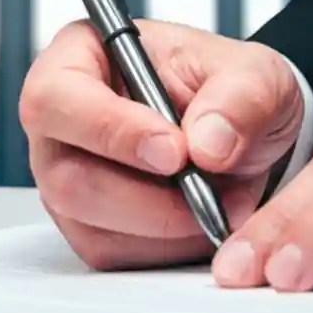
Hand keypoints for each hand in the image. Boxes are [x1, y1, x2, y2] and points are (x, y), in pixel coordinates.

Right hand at [19, 19, 304, 269]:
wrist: (242, 139)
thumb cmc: (228, 92)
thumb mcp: (255, 74)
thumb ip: (240, 96)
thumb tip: (206, 144)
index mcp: (77, 58)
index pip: (56, 98)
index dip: (109, 130)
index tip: (174, 152)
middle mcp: (58, 124)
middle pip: (65, 177)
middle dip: (146, 196)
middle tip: (209, 189)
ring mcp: (65, 179)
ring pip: (90, 224)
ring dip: (166, 224)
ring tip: (222, 199)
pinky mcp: (86, 227)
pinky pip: (113, 253)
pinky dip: (167, 247)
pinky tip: (199, 218)